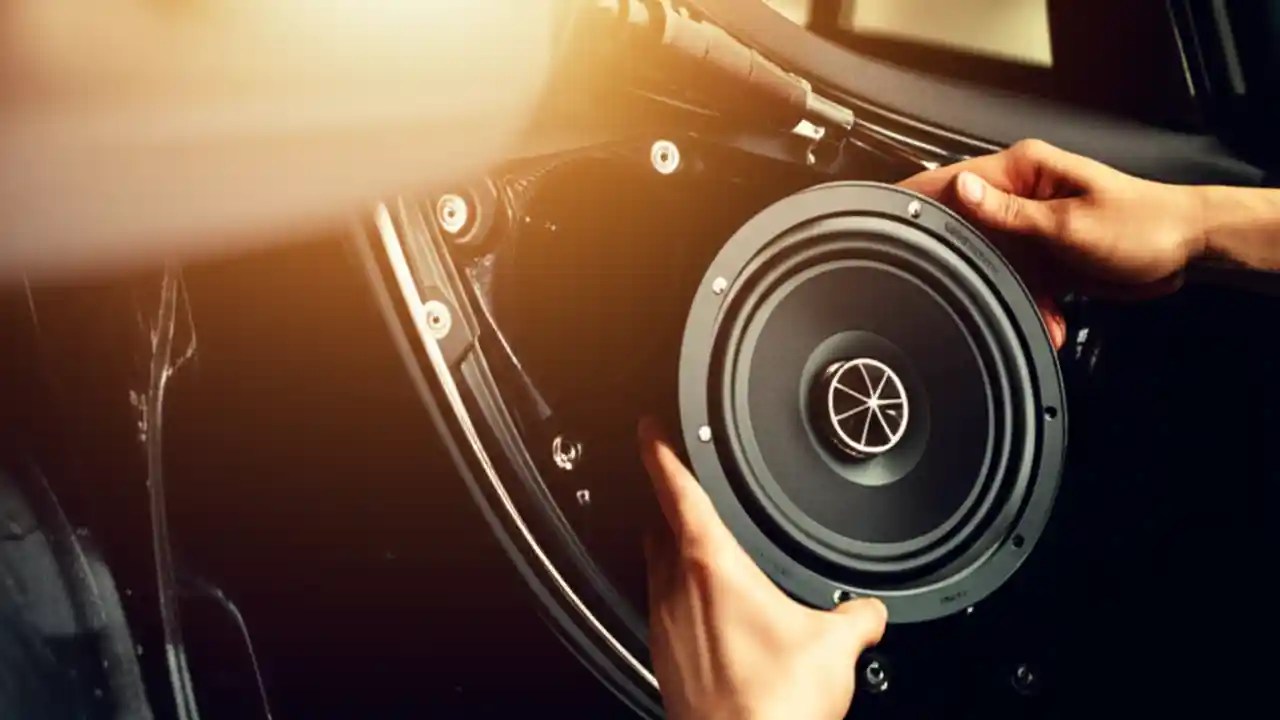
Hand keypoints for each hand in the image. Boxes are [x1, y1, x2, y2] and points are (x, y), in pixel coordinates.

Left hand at [639, 418, 886, 719]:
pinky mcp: (665, 658)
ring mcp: (664, 625)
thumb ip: (857, 616)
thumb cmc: (771, 704)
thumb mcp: (834, 647)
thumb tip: (869, 612)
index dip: (660, 450)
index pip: (675, 488)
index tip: (650, 429)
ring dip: (676, 555)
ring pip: (659, 569)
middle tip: (688, 492)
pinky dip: (684, 600)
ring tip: (709, 555)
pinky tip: (718, 620)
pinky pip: (666, 610)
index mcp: (708, 564)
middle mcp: (675, 588)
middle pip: (659, 527)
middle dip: (671, 506)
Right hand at [900, 139, 1207, 348]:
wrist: (1189, 249)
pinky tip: (1045, 321)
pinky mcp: (1044, 252)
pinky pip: (1020, 281)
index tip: (881, 215)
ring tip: (1029, 316)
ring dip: (1006, 295)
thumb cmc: (1142, 225)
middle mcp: (1023, 193)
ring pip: (993, 264)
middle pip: (966, 229)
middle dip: (966, 267)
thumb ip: (1009, 212)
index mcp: (1024, 170)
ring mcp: (1032, 224)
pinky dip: (1031, 304)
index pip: (953, 181)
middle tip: (948, 291)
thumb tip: (961, 191)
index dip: (915, 199)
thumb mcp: (1068, 223)